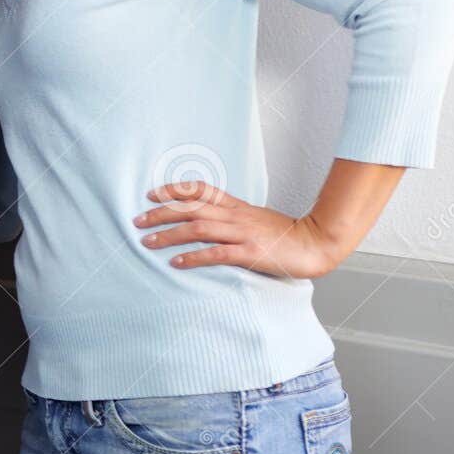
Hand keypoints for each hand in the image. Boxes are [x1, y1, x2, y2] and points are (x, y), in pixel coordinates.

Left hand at [134, 183, 348, 278]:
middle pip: (191, 208)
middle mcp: (236, 216)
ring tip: (147, 242)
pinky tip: (177, 263)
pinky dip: (194, 257)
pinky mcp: (251, 253)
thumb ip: (231, 217)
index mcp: (236, 206)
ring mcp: (243, 233)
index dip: (173, 190)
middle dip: (161, 213)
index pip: (200, 190)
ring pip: (199, 228)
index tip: (150, 194)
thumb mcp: (254, 218)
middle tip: (137, 221)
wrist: (316, 243)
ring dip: (170, 235)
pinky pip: (218, 253)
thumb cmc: (284, 235)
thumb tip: (204, 221)